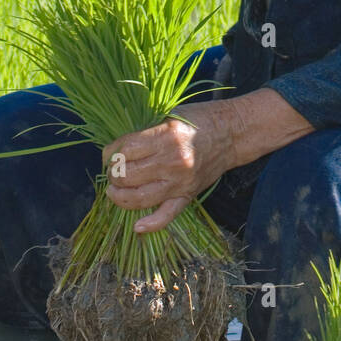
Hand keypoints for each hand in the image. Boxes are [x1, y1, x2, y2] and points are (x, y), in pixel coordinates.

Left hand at [102, 101, 235, 233]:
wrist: (231, 133)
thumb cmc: (198, 120)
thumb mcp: (169, 115)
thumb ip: (145, 132)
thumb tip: (116, 150)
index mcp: (167, 136)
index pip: (126, 149)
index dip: (111, 152)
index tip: (109, 153)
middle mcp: (173, 161)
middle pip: (128, 175)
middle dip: (113, 174)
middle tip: (112, 170)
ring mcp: (180, 181)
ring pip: (140, 197)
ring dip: (120, 196)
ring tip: (113, 190)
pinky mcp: (188, 195)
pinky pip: (167, 215)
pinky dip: (151, 224)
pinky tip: (137, 226)